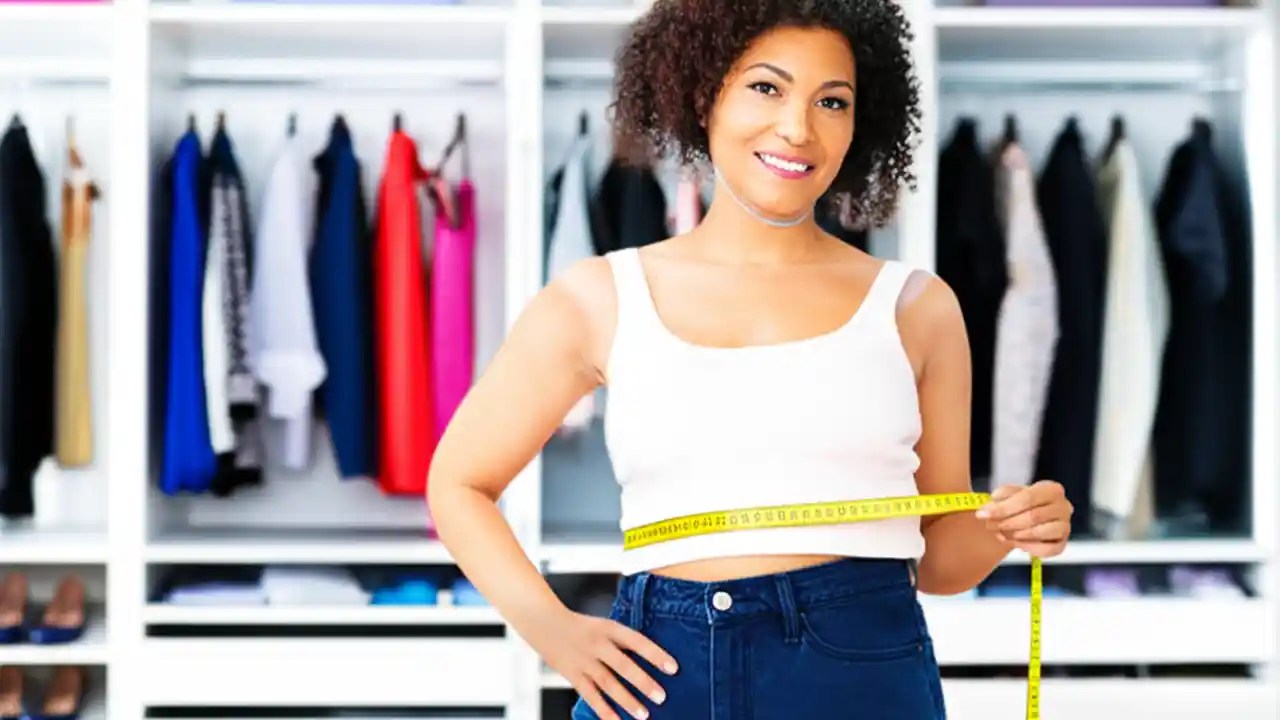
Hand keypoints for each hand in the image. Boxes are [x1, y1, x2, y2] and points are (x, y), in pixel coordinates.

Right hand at [526, 605, 676, 719]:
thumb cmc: (582, 627)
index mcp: (609, 628)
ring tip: (644, 714)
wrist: (544, 623)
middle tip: (661, 696)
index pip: (637, 641)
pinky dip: (604, 710)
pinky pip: (590, 695)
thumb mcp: (604, 626)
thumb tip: (650, 660)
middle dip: (643, 682)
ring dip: (627, 700)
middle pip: (623, 665)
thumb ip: (622, 642)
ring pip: (608, 683)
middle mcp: (597, 644)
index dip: (655, 655)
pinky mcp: (572, 674)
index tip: (673, 668)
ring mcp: (584, 660)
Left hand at [975, 481, 1072, 557]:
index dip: (1004, 507)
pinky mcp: (1062, 543)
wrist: (1028, 516)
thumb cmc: (1019, 504)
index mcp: (1051, 489)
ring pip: (1040, 532)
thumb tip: (990, 505)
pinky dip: (1029, 547)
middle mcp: (1063, 507)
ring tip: (1001, 534)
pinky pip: (1047, 549)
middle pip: (1033, 516)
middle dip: (1007, 522)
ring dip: (1016, 535)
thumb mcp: (1008, 494)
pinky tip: (1016, 543)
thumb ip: (1000, 498)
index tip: (983, 514)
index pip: (1027, 498)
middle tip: (990, 526)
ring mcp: (1065, 526)